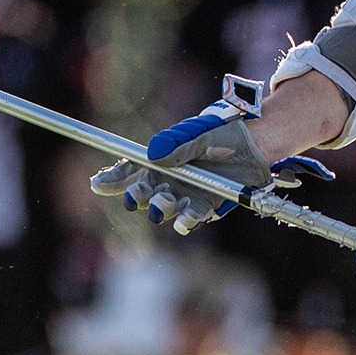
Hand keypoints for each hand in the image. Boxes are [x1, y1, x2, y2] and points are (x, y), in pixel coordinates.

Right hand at [90, 100, 331, 233]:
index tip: (99, 185)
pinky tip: (183, 220)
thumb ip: (175, 145)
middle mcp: (169, 179)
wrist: (256, 144)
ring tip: (164, 203)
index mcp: (160, 159)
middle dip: (137, 196)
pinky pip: (190, 217)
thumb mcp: (197, 134)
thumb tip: (152, 157)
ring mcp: (186, 194)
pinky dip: (186, 220)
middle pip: (143, 194)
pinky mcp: (206, 205)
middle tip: (139, 195)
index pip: (129, 171)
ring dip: (160, 208)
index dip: (113, 180)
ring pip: (163, 209)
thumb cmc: (223, 134)